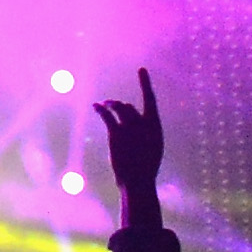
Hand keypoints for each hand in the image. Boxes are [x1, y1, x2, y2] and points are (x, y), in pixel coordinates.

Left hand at [93, 69, 164, 191]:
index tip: (141, 69)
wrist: (138, 182)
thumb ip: (145, 133)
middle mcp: (143, 124)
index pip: (151, 100)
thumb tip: (138, 124)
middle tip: (113, 106)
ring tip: (105, 104)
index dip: (145, 83)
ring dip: (110, 104)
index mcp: (156, 127)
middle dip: (121, 106)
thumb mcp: (152, 149)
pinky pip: (106, 116)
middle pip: (129, 107)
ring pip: (118, 109)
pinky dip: (100, 109)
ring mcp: (129, 128)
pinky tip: (95, 106)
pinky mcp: (116, 134)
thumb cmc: (146, 168)